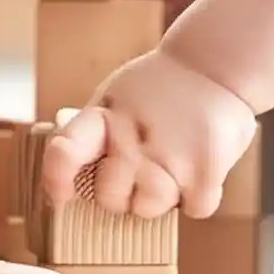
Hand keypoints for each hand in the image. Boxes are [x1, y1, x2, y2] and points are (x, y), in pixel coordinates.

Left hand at [40, 51, 255, 219]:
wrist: (217, 63)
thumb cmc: (160, 87)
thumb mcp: (116, 96)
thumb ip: (93, 130)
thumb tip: (65, 157)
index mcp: (103, 117)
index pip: (65, 153)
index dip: (56, 180)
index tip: (62, 196)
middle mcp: (131, 139)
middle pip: (110, 199)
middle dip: (123, 193)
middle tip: (141, 168)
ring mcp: (169, 157)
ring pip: (149, 210)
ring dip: (162, 196)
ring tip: (173, 164)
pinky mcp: (206, 172)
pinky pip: (194, 210)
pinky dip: (199, 196)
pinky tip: (200, 167)